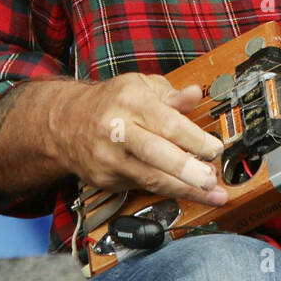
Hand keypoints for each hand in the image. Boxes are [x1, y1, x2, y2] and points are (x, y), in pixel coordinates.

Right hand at [48, 73, 228, 205]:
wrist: (65, 124)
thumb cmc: (111, 102)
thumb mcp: (141, 87)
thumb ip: (171, 95)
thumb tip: (195, 94)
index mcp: (130, 101)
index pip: (167, 123)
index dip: (194, 139)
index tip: (215, 148)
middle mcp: (117, 130)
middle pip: (155, 153)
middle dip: (186, 170)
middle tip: (210, 180)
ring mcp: (109, 158)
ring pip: (150, 178)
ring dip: (185, 189)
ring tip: (211, 194)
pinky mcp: (105, 179)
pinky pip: (142, 186)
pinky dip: (168, 190)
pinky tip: (188, 191)